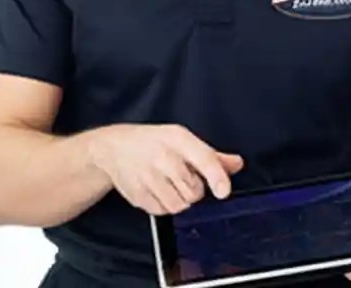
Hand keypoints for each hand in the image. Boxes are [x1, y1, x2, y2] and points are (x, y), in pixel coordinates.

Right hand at [90, 124, 243, 214]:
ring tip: (172, 185)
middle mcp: (163, 157)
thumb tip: (236, 164)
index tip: (223, 191)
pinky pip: (163, 211)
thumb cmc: (153, 143)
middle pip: (194, 190)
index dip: (217, 177)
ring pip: (179, 205)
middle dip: (195, 190)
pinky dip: (165, 206)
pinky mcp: (138, 195)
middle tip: (185, 179)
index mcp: (178, 139)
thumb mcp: (183, 140)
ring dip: (181, 200)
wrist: (114, 148)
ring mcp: (148, 177)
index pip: (204, 159)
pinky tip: (159, 191)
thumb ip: (212, 155)